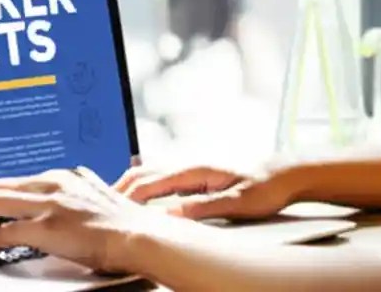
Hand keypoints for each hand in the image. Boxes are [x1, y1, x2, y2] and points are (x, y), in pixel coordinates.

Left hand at [0, 168, 181, 273]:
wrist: (138, 236)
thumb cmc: (126, 223)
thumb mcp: (98, 194)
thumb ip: (80, 190)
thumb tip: (69, 197)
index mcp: (67, 176)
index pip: (22, 181)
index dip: (4, 198)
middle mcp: (54, 184)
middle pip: (1, 185)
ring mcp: (49, 204)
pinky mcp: (46, 227)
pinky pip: (3, 232)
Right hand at [114, 163, 295, 220]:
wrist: (284, 176)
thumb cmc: (264, 187)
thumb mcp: (235, 202)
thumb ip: (202, 208)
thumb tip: (170, 215)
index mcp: (194, 170)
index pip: (148, 182)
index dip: (125, 196)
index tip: (107, 208)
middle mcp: (189, 166)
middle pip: (142, 174)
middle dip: (118, 188)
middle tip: (96, 205)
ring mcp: (192, 170)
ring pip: (150, 175)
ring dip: (129, 187)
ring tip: (110, 203)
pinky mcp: (196, 177)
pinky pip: (161, 180)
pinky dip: (143, 188)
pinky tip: (140, 200)